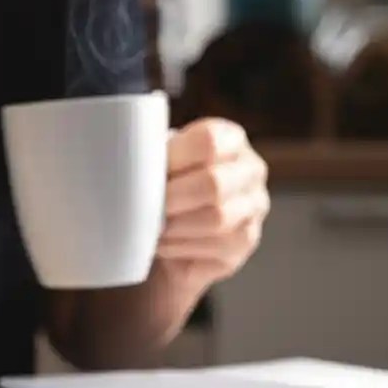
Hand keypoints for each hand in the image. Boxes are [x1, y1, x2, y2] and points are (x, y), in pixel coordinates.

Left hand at [158, 118, 269, 284]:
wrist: (176, 227)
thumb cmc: (165, 186)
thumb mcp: (159, 163)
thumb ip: (153, 160)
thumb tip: (134, 171)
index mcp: (229, 140)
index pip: (208, 141)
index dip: (172, 159)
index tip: (146, 173)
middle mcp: (250, 171)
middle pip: (213, 184)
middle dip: (171, 199)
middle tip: (143, 209)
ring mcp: (253, 208)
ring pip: (216, 219)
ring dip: (174, 227)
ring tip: (149, 228)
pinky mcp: (245, 243)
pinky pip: (214, 247)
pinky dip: (180, 248)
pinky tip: (162, 244)